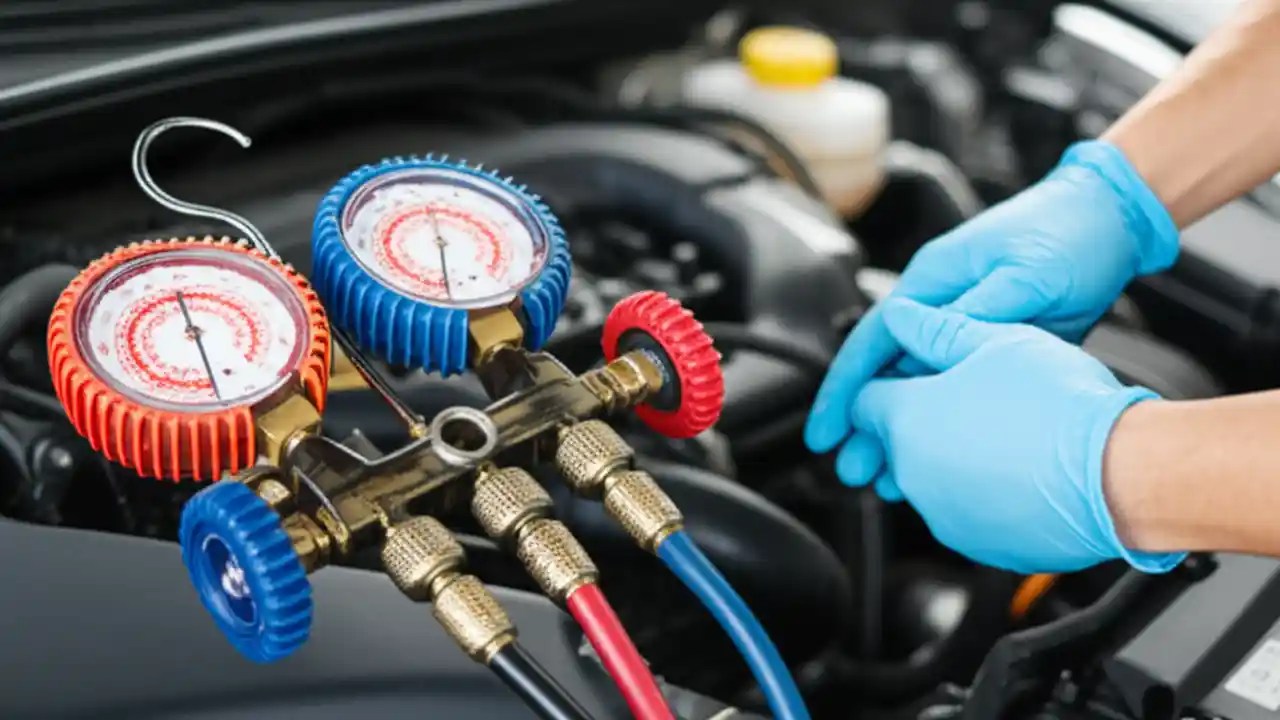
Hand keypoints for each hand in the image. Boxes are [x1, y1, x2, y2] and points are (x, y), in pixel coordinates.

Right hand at [806, 141, 1180, 492]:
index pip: (874, 341)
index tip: (827, 432)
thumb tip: (930, 343)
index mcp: (935, 281)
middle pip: (889, 372)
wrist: (1112, 218)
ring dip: (901, 431)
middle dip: (866, 424)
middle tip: (854, 471)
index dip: (846, 390)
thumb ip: (977, 310)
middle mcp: (941, 305)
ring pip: (919, 388)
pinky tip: (934, 457)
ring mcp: (965, 326)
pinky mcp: (994, 346)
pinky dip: (939, 425)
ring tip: (887, 480)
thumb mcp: (1025, 274)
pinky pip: (954, 392)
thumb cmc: (1069, 234)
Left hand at [844, 298, 1184, 573]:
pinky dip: (986, 496)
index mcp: (909, 419)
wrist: (1120, 473)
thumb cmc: (1062, 406)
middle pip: (899, 443)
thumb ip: (937, 329)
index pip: (865, 401)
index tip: (911, 379)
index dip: (888, 384)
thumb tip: (902, 316)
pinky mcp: (981, 546)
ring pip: (934, 480)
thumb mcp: (996, 341)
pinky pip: (970, 514)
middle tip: (974, 403)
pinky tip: (1025, 473)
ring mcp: (945, 515)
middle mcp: (915, 474)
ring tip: (1010, 435)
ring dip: (956, 460)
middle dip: (926, 423)